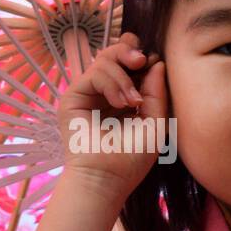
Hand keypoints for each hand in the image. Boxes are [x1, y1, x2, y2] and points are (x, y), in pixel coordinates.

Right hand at [57, 31, 167, 201]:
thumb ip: (157, 92)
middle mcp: (104, 93)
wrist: (107, 179)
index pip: (128, 63)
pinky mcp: (73, 97)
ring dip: (124, 76)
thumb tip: (157, 62)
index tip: (154, 62)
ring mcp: (88, 94)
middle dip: (129, 51)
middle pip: (113, 53)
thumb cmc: (131, 158)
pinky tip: (121, 104)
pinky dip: (112, 83)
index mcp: (123, 97)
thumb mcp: (155, 122)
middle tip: (141, 61)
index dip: (139, 54)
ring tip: (132, 101)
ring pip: (104, 60)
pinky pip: (94, 73)